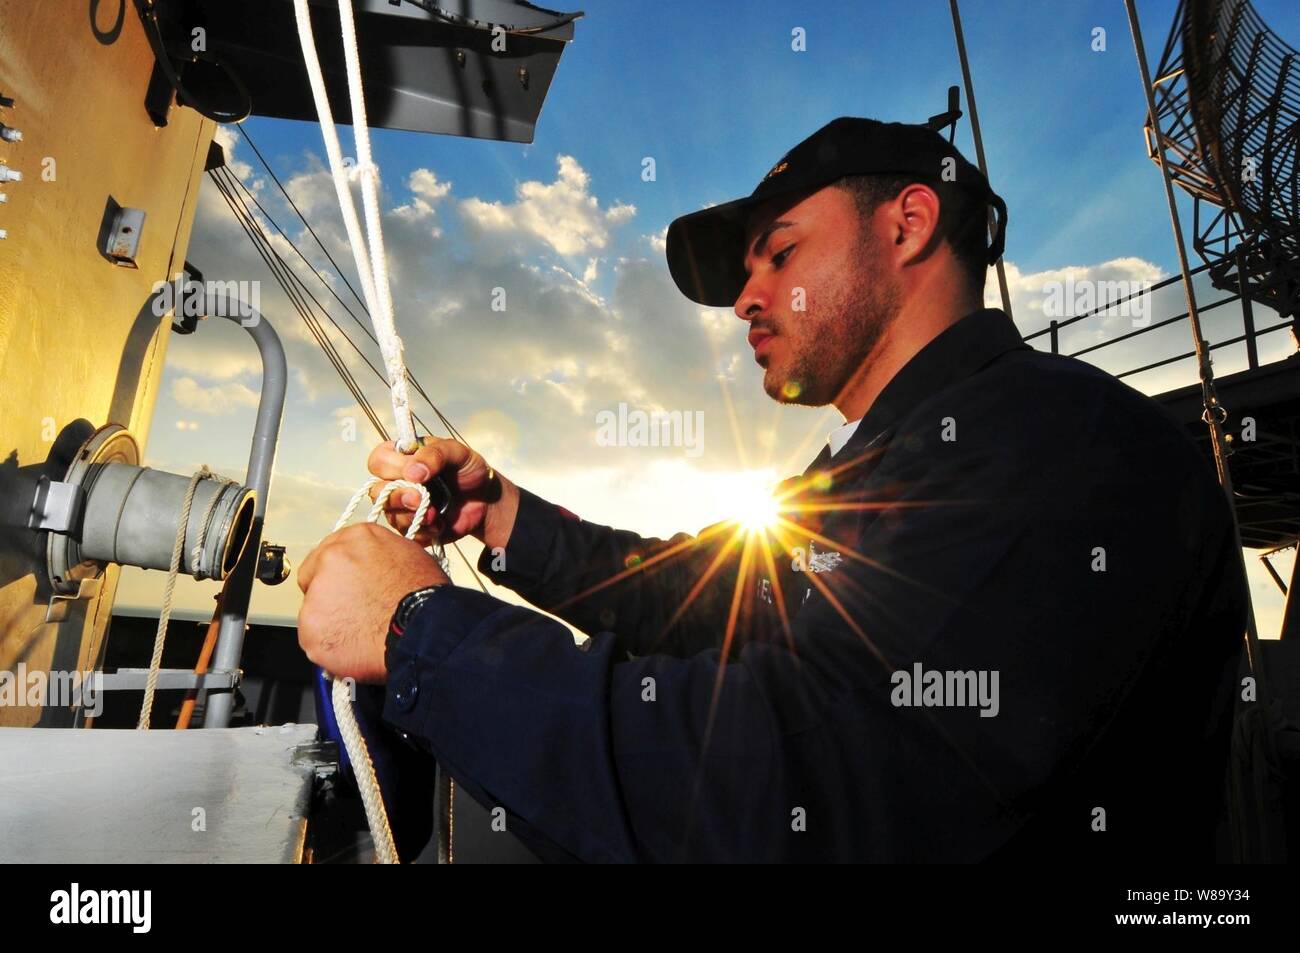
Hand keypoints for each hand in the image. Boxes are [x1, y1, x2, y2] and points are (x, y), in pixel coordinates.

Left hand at [296, 523, 448, 682]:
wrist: (424, 628)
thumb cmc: (425, 596)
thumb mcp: (409, 557)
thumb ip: (380, 558)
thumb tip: (375, 570)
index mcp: (357, 537)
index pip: (332, 551)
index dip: (341, 573)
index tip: (349, 587)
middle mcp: (332, 557)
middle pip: (313, 576)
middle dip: (327, 594)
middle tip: (350, 612)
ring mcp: (317, 591)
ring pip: (313, 610)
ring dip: (330, 621)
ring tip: (360, 634)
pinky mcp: (310, 625)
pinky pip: (314, 639)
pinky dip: (329, 646)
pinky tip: (353, 648)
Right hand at [367, 436, 519, 549]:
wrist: (486, 499)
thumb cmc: (468, 469)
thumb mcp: (457, 452)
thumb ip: (434, 454)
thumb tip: (412, 472)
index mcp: (402, 458)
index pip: (378, 461)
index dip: (391, 468)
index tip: (417, 474)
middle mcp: (396, 482)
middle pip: (377, 491)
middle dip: (399, 496)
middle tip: (422, 499)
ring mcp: (402, 507)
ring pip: (389, 514)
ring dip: (412, 515)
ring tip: (436, 514)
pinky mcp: (413, 528)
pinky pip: (406, 534)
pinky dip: (424, 530)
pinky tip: (441, 525)